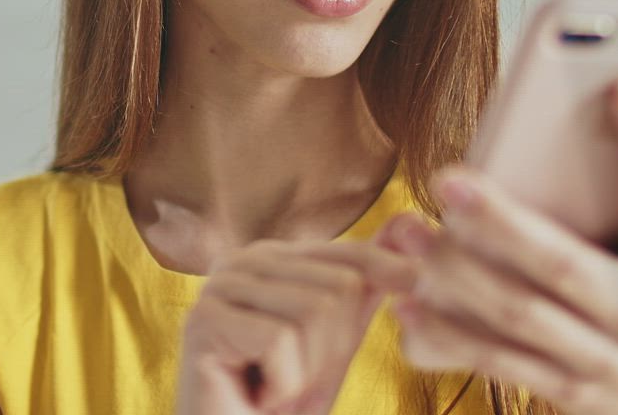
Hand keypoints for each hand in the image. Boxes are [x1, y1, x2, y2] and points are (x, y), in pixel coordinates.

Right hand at [175, 226, 417, 414]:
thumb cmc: (284, 401)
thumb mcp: (337, 338)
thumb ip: (365, 282)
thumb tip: (411, 221)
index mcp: (272, 258)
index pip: (349, 255)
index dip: (386, 276)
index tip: (414, 283)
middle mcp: (241, 261)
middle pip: (339, 287)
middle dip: (331, 352)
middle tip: (296, 379)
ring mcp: (218, 286)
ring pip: (313, 312)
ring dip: (306, 373)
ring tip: (275, 388)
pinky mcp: (203, 319)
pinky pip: (280, 340)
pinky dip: (282, 385)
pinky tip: (256, 395)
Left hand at [383, 77, 617, 414]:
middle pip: (566, 266)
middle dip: (503, 223)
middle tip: (445, 179)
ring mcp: (606, 362)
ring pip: (520, 316)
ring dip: (455, 275)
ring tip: (407, 231)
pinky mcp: (567, 393)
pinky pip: (498, 362)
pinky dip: (449, 334)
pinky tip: (406, 304)